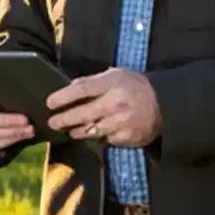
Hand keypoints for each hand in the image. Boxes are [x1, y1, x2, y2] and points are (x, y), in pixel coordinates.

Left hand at [45, 68, 161, 146]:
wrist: (164, 105)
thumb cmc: (135, 86)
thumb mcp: (116, 75)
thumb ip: (94, 81)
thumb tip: (70, 88)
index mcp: (112, 83)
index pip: (81, 89)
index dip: (63, 97)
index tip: (49, 103)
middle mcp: (114, 103)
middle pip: (82, 114)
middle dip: (63, 120)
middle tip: (51, 122)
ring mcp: (120, 123)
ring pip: (90, 131)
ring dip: (76, 131)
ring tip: (69, 130)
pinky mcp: (125, 138)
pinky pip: (104, 140)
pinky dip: (97, 137)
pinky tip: (92, 133)